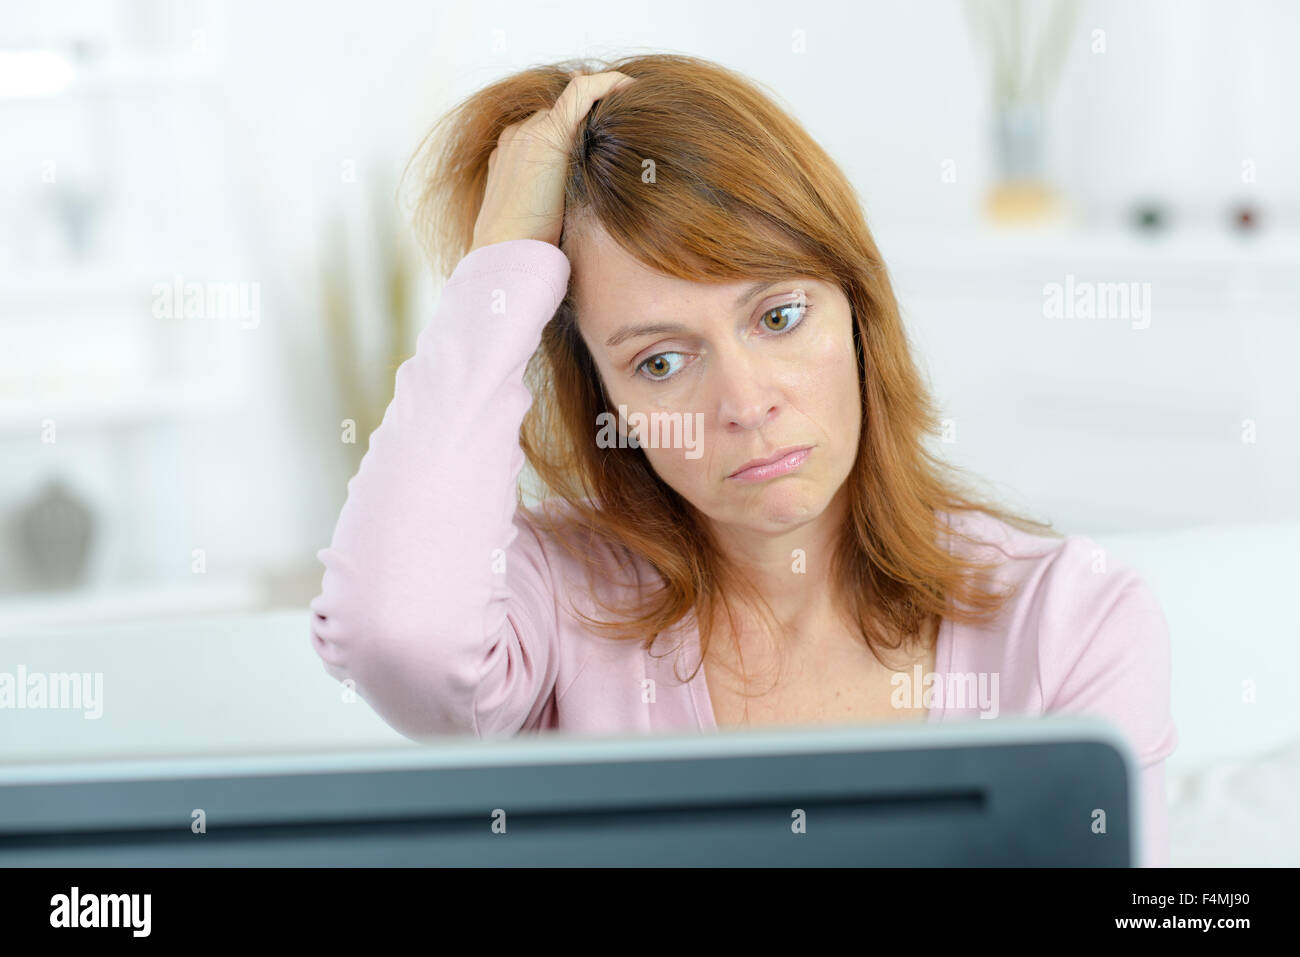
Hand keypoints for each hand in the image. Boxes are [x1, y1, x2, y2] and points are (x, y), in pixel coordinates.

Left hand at [468, 71, 634, 251]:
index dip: (611, 82)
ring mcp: (509, 140)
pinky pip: (525, 137)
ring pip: (546, 122)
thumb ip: (584, 143)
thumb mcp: (578, 186)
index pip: (583, 89)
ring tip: (575, 163)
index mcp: (549, 135)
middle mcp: (526, 130)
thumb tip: (594, 114)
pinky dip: (542, 146)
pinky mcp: (499, 154)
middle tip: (608, 134)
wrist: (506, 249)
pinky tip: (548, 173)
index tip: (631, 86)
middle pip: (565, 108)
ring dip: (562, 134)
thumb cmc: (543, 228)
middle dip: (585, 116)